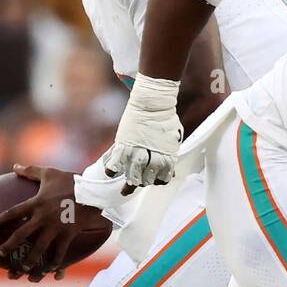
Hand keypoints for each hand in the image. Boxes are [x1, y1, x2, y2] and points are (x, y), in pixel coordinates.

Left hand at [0, 164, 98, 278]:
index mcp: (36, 203)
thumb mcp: (49, 173)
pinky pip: (60, 251)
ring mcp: (56, 227)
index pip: (12, 213)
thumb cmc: (71, 180)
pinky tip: (51, 270)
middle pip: (21, 234)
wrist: (93, 190)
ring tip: (23, 268)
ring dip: (30, 259)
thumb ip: (30, 170)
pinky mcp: (69, 234)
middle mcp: (43, 217)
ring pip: (39, 247)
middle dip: (9, 245)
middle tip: (0, 254)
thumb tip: (14, 166)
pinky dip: (55, 262)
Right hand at [103, 73, 181, 187]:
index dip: (158, 181)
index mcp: (167, 155)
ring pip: (131, 173)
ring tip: (127, 184)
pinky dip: (112, 169)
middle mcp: (152, 155)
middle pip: (146, 178)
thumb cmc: (166, 119)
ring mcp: (137, 149)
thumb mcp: (174, 138)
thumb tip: (171, 171)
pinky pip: (115, 161)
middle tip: (136, 183)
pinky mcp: (124, 142)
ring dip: (129, 180)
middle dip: (142, 182)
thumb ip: (171, 154)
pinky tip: (111, 172)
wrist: (153, 103)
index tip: (154, 179)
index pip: (163, 177)